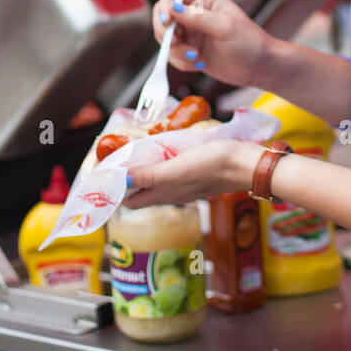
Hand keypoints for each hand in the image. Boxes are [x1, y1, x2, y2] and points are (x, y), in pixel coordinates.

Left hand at [124, 138, 257, 207]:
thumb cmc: (214, 165)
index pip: (132, 201)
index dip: (116, 193)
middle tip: (116, 161)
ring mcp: (186, 184)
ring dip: (144, 172)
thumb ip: (150, 176)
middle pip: (143, 191)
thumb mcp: (178, 169)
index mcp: (165, 193)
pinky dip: (162, 164)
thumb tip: (120, 180)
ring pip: (158, 181)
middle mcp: (174, 192)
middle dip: (128, 180)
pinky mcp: (197, 173)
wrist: (247, 164)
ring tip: (135, 154)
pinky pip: (173, 172)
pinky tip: (165, 150)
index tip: (104, 179)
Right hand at [151, 0, 276, 86]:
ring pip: (166, 38)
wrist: (259, 68)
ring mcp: (192, 33)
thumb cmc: (250, 43)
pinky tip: (199, 63)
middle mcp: (195, 15)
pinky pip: (173, 55)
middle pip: (163, 15)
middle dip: (166, 32)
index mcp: (204, 0)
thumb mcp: (225, 27)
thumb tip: (172, 8)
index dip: (165, 6)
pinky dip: (181, 62)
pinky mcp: (191, 51)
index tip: (167, 22)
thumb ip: (197, 18)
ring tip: (195, 56)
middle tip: (176, 43)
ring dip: (175, 51)